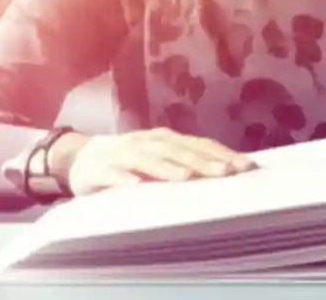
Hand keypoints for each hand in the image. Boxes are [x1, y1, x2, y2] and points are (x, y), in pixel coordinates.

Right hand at [54, 128, 257, 196]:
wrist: (79, 157)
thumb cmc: (130, 161)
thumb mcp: (159, 156)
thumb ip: (186, 161)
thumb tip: (227, 169)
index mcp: (166, 139)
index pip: (199, 145)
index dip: (222, 154)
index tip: (246, 166)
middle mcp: (147, 142)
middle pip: (179, 150)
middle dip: (203, 161)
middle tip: (226, 172)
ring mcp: (122, 153)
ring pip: (148, 159)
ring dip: (167, 168)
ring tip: (186, 177)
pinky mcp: (98, 170)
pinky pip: (112, 174)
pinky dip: (124, 179)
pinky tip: (136, 186)